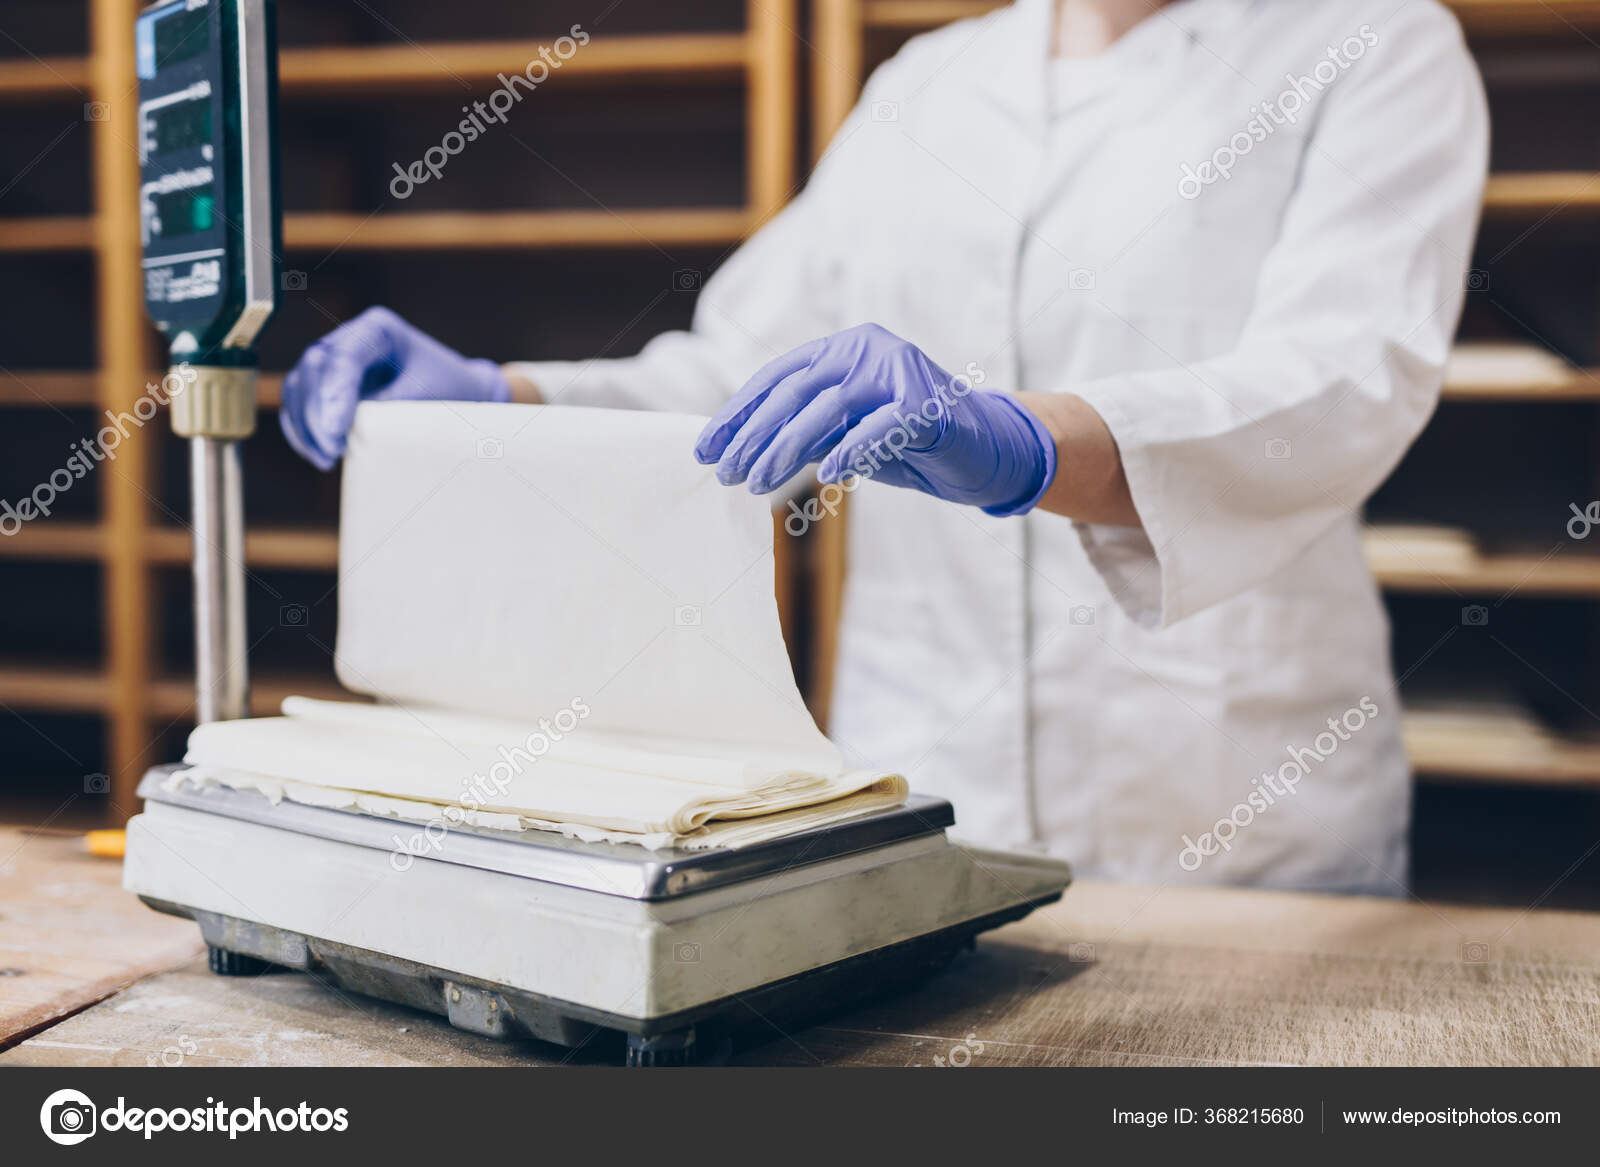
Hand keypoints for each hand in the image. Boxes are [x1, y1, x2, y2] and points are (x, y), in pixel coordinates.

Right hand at [279, 306, 508, 468]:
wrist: (459, 393)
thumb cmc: (447, 389)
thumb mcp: (424, 396)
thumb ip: (385, 407)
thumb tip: (345, 428)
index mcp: (377, 329)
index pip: (345, 357)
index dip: (335, 392)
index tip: (336, 429)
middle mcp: (349, 339)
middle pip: (314, 368)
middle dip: (317, 412)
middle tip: (334, 449)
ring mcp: (335, 361)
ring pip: (300, 386)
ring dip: (306, 425)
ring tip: (328, 458)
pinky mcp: (328, 385)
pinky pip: (300, 404)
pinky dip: (303, 430)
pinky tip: (318, 454)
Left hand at [693, 323, 1055, 514]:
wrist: (985, 452)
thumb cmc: (910, 444)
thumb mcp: (847, 435)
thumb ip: (807, 431)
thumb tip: (743, 450)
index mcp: (844, 349)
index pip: (778, 377)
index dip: (738, 413)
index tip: (705, 448)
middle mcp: (868, 348)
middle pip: (796, 391)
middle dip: (753, 436)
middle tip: (725, 473)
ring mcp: (899, 370)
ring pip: (828, 408)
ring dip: (786, 449)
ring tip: (758, 482)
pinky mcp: (927, 402)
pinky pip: (878, 426)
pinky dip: (850, 450)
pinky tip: (827, 476)